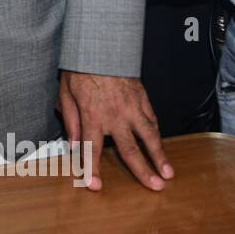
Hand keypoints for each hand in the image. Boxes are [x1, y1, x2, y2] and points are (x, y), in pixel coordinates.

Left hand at [58, 72, 172, 191]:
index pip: (91, 149)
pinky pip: (152, 120)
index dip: (91, 169)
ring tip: (169, 174)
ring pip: (149, 137)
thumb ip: (70, 119)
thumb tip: (72, 144)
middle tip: (154, 187)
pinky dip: (157, 134)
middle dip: (142, 171)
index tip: (95, 187)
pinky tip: (161, 145)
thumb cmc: (80, 68)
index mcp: (92, 116)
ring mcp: (132, 108)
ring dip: (160, 156)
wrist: (101, 46)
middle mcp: (115, 116)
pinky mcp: (143, 99)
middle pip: (130, 150)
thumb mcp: (65, 92)